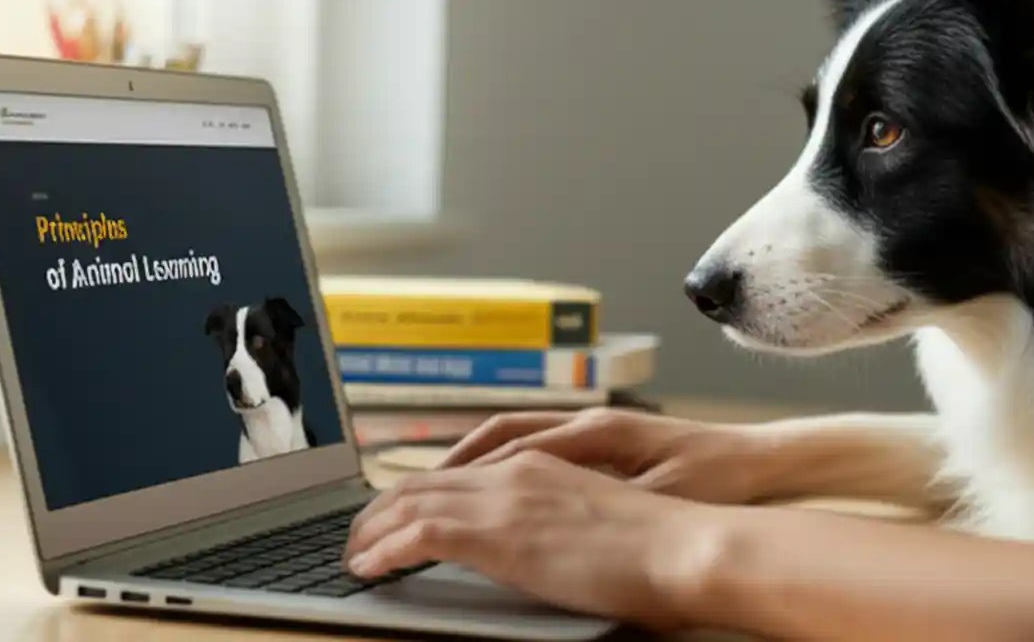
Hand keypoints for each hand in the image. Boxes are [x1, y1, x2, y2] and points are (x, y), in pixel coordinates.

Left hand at [343, 451, 724, 629]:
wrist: (681, 547)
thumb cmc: (656, 546)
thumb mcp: (593, 521)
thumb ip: (553, 522)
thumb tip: (531, 543)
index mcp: (536, 465)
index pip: (456, 474)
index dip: (415, 495)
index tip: (394, 516)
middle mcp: (512, 471)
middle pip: (423, 483)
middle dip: (380, 510)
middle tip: (359, 535)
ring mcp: (503, 497)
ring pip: (411, 503)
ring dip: (372, 530)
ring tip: (352, 553)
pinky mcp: (497, 532)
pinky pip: (418, 535)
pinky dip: (384, 549)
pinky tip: (368, 568)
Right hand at [436, 408, 773, 503]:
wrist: (761, 460)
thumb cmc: (718, 478)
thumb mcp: (661, 493)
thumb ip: (606, 496)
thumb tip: (547, 504)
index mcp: (598, 431)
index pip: (514, 447)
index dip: (466, 472)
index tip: (426, 495)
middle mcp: (587, 421)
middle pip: (502, 435)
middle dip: (454, 463)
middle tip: (410, 493)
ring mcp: (592, 429)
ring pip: (515, 438)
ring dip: (472, 461)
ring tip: (434, 489)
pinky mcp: (602, 442)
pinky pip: (537, 448)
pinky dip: (502, 463)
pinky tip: (487, 486)